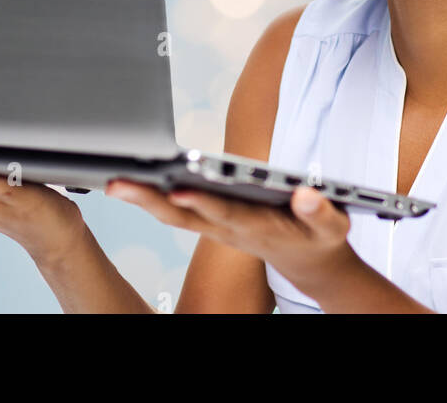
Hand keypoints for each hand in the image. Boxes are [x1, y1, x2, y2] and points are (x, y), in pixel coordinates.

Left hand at [106, 179, 357, 299]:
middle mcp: (232, 230)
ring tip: (114, 180)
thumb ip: (321, 211)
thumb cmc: (322, 240)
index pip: (226, 213)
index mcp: (260, 228)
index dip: (203, 201)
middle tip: (118, 184)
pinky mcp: (215, 225)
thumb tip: (305, 193)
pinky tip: (132, 185)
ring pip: (176, 216)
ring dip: (145, 199)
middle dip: (151, 200)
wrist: (313, 265)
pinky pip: (178, 213)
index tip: (178, 186)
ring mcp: (220, 229)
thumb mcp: (333, 227)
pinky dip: (154, 200)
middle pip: (185, 216)